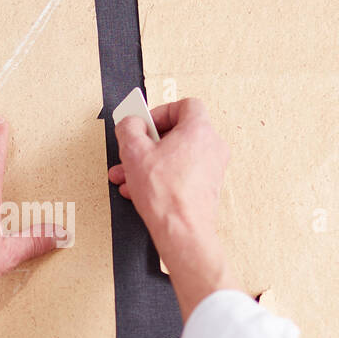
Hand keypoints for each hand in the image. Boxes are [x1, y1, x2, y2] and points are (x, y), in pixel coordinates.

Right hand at [108, 97, 241, 319]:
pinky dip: (160, 178)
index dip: (160, 111)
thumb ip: (129, 128)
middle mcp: (211, 147)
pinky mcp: (206, 188)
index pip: (185, 105)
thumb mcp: (134, 152)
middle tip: (131, 152)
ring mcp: (211, 169)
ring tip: (127, 176)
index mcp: (199, 130)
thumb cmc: (166, 195)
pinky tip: (138, 190)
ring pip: (175, 157)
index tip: (144, 124)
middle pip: (176, 134)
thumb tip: (131, 123)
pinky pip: (180, 174)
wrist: (182, 232)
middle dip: (147, 144)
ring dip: (148, 164)